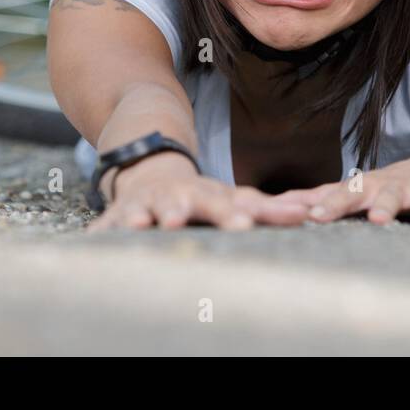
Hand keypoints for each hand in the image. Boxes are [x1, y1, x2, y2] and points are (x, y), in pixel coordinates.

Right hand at [88, 152, 309, 230]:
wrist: (152, 172)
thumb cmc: (201, 197)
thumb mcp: (233, 200)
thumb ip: (270, 210)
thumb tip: (311, 212)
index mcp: (210, 196)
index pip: (229, 205)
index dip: (236, 215)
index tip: (247, 225)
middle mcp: (182, 198)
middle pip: (193, 204)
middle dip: (197, 212)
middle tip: (200, 220)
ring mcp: (151, 204)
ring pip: (153, 209)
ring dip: (156, 215)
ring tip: (159, 223)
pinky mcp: (122, 214)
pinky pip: (111, 223)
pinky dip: (105, 230)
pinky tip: (98, 237)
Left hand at [270, 155, 409, 227]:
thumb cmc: (380, 188)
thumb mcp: (351, 190)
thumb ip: (318, 198)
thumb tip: (277, 205)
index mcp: (369, 188)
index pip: (346, 196)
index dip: (331, 206)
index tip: (315, 218)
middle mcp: (397, 188)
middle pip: (388, 197)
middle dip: (383, 207)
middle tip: (378, 220)